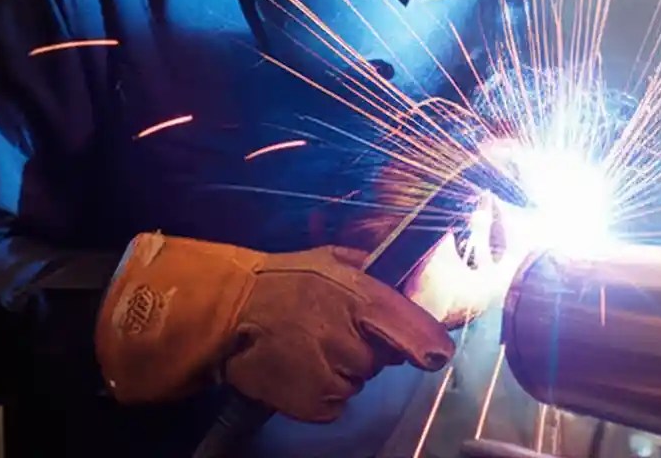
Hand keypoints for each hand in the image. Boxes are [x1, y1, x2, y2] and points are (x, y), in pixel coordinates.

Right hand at [96, 235, 453, 422]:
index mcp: (357, 295)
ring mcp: (329, 372)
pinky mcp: (312, 401)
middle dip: (364, 349)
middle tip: (331, 332)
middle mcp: (348, 336)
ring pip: (356, 382)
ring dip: (340, 371)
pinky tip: (299, 370)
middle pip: (380, 359)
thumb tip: (396, 268)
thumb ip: (364, 264)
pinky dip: (322, 392)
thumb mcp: (325, 257)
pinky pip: (334, 403)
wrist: (224, 312)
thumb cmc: (276, 281)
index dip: (428, 342)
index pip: (410, 326)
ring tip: (308, 349)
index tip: (436, 354)